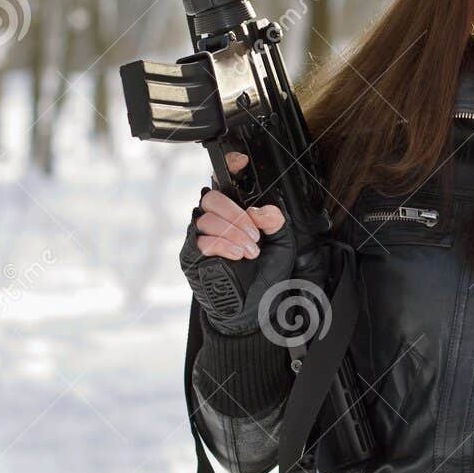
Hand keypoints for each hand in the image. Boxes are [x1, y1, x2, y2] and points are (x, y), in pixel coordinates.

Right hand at [179, 150, 296, 335]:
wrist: (253, 310)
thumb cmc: (265, 276)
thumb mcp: (282, 245)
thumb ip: (276, 221)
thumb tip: (261, 209)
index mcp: (235, 211)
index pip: (225, 181)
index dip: (229, 165)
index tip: (240, 162)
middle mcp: (215, 220)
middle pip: (212, 196)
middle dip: (236, 213)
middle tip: (254, 233)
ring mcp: (199, 236)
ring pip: (207, 217)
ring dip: (234, 233)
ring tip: (250, 251)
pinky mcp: (191, 255)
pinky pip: (201, 240)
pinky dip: (223, 245)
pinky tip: (237, 256)